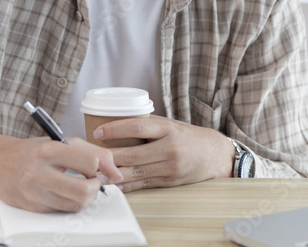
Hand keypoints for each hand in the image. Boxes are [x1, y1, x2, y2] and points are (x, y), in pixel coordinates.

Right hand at [0, 133, 122, 212]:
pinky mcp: (32, 207)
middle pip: (84, 190)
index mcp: (49, 150)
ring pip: (75, 205)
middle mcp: (39, 172)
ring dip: (86, 198)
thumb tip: (116, 174)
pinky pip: (62, 211)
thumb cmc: (32, 151)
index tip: (96, 168)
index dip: (99, 168)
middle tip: (93, 182)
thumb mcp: (61, 142)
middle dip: (96, 188)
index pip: (89, 163)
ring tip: (81, 188)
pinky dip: (69, 204)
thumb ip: (93, 153)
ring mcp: (34, 192)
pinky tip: (65, 193)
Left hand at [94, 116, 235, 192]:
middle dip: (109, 157)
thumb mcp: (171, 125)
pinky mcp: (170, 182)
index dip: (116, 129)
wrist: (216, 155)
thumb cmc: (189, 137)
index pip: (138, 127)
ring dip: (114, 175)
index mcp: (168, 130)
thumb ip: (149, 124)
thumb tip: (117, 121)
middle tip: (91, 157)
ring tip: (96, 174)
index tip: (98, 132)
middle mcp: (170, 149)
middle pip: (133, 154)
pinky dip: (127, 186)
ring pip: (136, 172)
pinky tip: (114, 185)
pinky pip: (144, 185)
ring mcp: (170, 168)